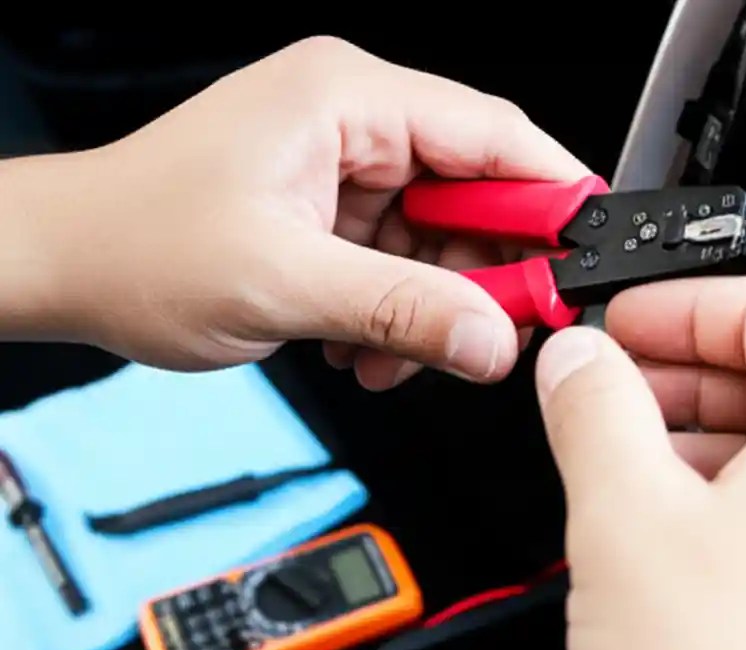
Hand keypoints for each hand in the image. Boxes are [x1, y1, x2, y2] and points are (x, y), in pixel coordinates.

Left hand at [0, 36, 586, 387]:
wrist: (63, 267)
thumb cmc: (136, 243)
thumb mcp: (284, 284)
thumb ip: (404, 312)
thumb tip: (496, 337)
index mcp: (346, 99)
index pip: (493, 135)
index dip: (550, 198)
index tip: (584, 259)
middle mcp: (353, 122)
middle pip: (477, 193)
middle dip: (488, 273)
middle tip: (500, 332)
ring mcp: (344, 168)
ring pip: (444, 240)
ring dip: (436, 307)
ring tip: (397, 356)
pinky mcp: (333, 212)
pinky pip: (404, 263)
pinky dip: (400, 313)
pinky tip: (368, 350)